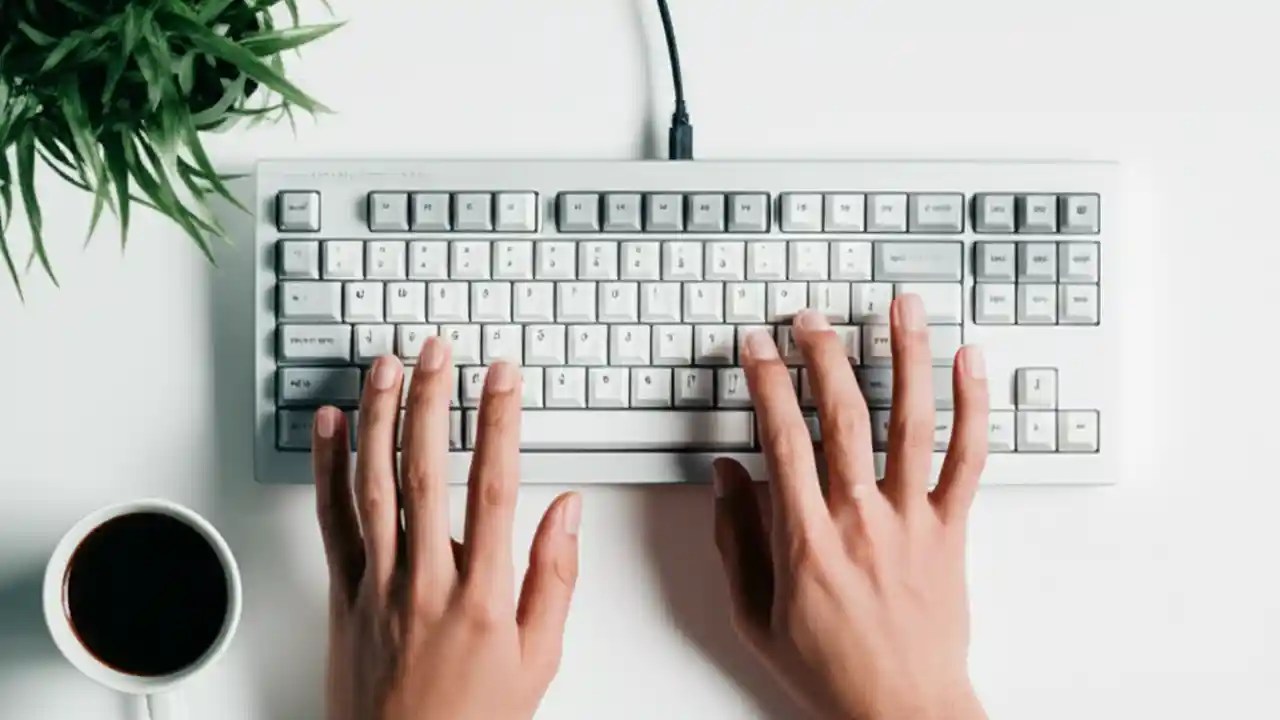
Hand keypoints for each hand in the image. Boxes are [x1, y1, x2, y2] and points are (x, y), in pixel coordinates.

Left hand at [311, 340, 580, 719]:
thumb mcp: (539, 659)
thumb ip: (555, 579)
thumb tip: (569, 512)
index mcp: (482, 596)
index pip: (496, 487)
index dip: (500, 422)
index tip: (504, 376)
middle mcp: (426, 582)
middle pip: (428, 471)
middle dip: (433, 400)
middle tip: (439, 349)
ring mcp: (377, 586)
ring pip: (374, 485)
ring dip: (379, 418)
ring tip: (387, 367)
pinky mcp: (342, 596)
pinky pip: (330, 522)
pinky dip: (326, 468)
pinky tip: (330, 427)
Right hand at [713, 295, 987, 719]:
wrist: (902, 710)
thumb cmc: (829, 668)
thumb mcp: (755, 616)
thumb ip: (736, 541)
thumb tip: (727, 476)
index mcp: (806, 539)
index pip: (781, 438)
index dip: (765, 382)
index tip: (755, 347)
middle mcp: (861, 519)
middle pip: (841, 416)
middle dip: (822, 355)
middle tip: (809, 318)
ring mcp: (912, 521)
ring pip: (909, 422)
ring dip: (904, 355)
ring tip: (900, 305)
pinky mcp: (952, 529)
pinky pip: (969, 459)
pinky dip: (975, 406)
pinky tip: (971, 361)